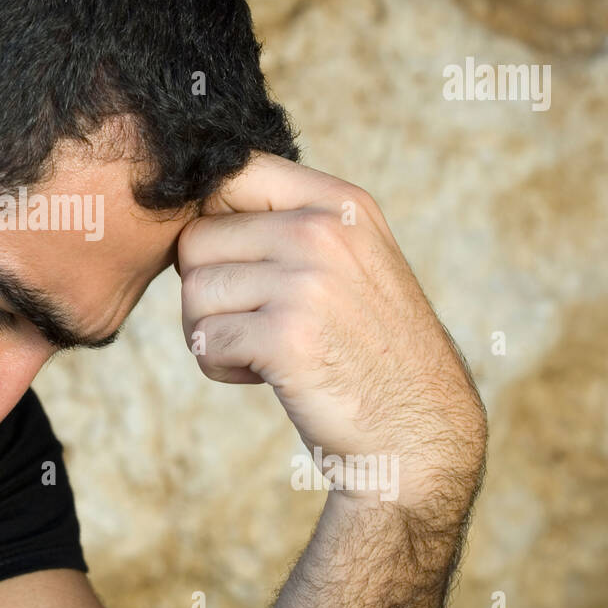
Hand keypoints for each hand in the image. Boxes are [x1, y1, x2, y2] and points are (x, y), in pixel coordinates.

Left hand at [177, 153, 485, 510]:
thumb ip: (288, 221)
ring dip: (211, 331)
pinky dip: (222, 366)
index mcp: (340, 203)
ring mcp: (307, 283)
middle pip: (196, 241)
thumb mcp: (349, 259)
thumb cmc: (365, 347)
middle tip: (253, 322)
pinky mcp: (286, 338)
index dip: (210, 221)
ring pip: (194, 292)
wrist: (417, 434)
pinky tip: (269, 376)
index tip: (236, 263)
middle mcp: (325, 232)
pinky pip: (204, 340)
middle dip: (209, 290)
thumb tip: (190, 198)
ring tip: (263, 350)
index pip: (232, 173)